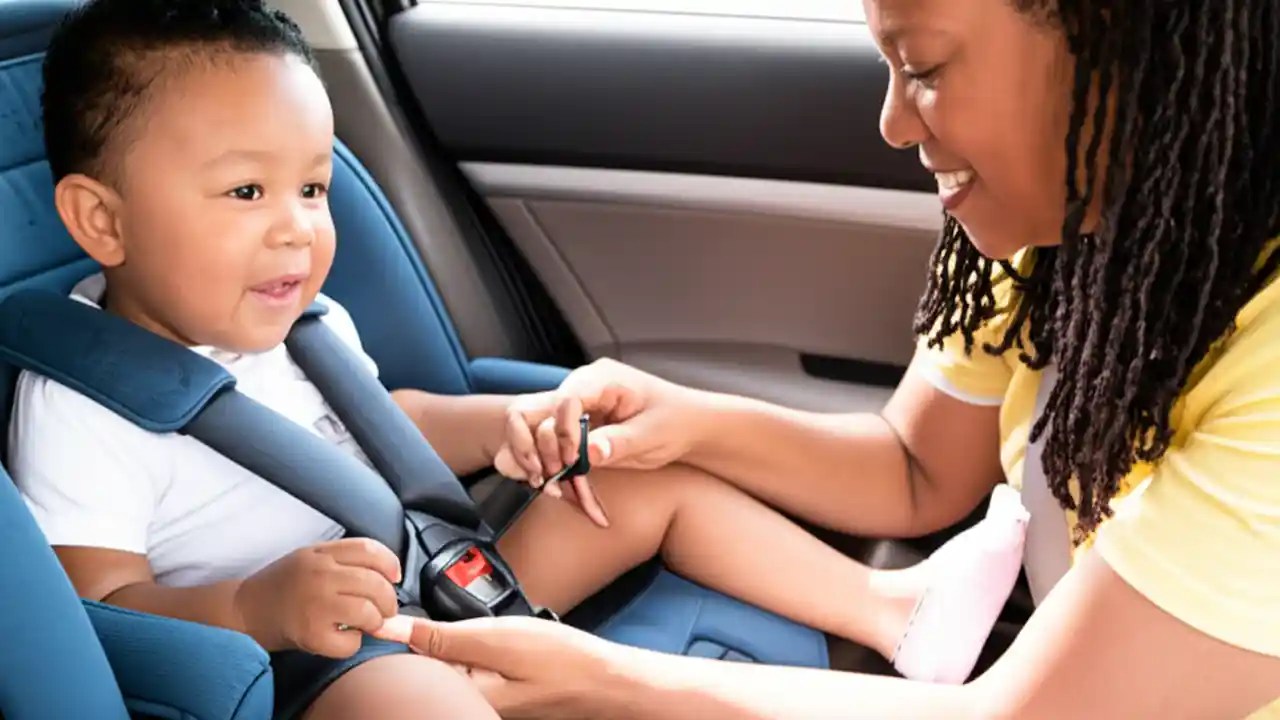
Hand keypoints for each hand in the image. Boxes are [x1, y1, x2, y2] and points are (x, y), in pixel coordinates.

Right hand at [234, 538, 401, 656]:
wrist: (243, 611)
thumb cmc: (281, 585)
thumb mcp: (309, 557)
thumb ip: (342, 559)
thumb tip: (386, 574)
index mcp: (320, 554)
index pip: (370, 550)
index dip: (390, 564)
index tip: (394, 577)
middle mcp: (319, 575)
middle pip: (375, 584)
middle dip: (389, 601)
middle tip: (384, 610)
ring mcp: (315, 605)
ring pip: (368, 612)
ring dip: (374, 622)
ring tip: (365, 624)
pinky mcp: (310, 634)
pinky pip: (350, 642)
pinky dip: (352, 643)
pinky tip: (341, 638)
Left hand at [373, 614, 625, 718]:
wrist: (606, 680)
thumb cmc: (561, 662)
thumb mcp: (497, 639)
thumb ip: (441, 637)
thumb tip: (390, 629)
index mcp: (457, 699)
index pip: (407, 666)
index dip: (413, 633)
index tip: (434, 617)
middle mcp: (464, 707)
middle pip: (427, 668)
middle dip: (444, 640)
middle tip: (491, 634)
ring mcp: (482, 704)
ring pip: (451, 667)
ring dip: (464, 646)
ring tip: (506, 643)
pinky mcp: (496, 698)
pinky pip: (472, 672)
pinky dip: (482, 655)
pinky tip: (509, 650)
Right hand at [494, 360, 700, 525]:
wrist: (687, 425)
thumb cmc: (675, 422)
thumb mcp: (653, 434)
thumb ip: (620, 442)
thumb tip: (590, 453)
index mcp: (601, 380)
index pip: (563, 400)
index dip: (562, 433)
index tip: (574, 461)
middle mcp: (580, 388)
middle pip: (531, 410)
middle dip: (534, 447)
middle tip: (549, 479)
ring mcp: (573, 407)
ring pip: (529, 427)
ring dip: (533, 457)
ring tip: (549, 484)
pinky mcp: (571, 427)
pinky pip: (543, 442)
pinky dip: (542, 462)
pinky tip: (553, 483)